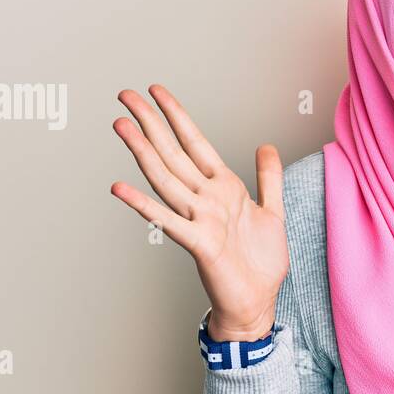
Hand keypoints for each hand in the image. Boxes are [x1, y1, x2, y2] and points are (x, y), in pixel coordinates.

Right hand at [109, 84, 288, 340]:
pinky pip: (167, 220)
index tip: (156, 92)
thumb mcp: (273, 212)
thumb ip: (269, 178)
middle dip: (150, 123)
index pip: (195, 143)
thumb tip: (266, 145)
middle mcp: (206, 199)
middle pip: (173, 153)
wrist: (258, 302)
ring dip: (143, 152)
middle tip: (124, 95)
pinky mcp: (198, 243)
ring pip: (166, 178)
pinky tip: (120, 188)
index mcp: (223, 188)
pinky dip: (143, 205)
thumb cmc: (260, 263)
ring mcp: (199, 219)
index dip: (177, 116)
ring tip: (121, 126)